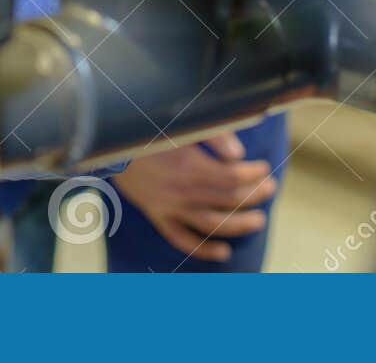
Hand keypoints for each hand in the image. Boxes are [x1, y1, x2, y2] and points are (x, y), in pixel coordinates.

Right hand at [111, 133, 276, 261]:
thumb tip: (239, 155)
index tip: (263, 167)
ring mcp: (168, 207)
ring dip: (239, 224)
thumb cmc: (145, 127)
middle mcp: (180, 191)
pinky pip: (182, 239)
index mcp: (187, 166)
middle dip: (253, 195)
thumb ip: (212, 136)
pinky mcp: (157, 216)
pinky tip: (223, 251)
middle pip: (227, 199)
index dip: (253, 174)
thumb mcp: (179, 123)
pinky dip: (203, 248)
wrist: (107, 142)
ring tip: (258, 220)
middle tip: (269, 189)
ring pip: (210, 224)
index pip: (232, 177)